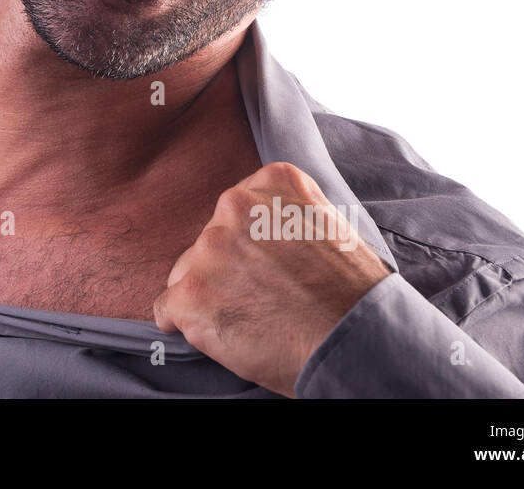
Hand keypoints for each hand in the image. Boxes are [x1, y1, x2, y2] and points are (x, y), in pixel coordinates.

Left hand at [152, 161, 391, 396]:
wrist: (356, 342)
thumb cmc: (350, 294)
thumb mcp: (326, 223)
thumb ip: (281, 215)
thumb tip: (253, 232)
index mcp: (271, 182)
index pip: (237, 210)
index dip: (251, 245)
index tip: (272, 266)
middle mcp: (234, 205)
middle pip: (209, 241)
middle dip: (227, 270)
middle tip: (264, 298)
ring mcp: (209, 249)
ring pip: (187, 274)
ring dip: (209, 297)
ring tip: (252, 318)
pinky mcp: (191, 294)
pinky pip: (167, 309)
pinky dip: (187, 325)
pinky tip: (223, 334)